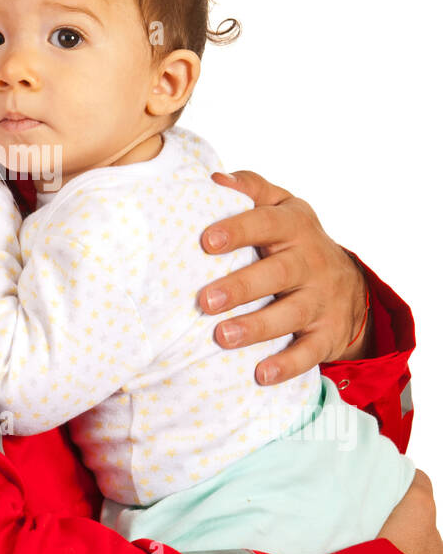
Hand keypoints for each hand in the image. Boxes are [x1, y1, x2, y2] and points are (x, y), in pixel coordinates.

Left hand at [198, 169, 369, 384]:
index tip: (206, 241)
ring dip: (257, 327)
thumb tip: (213, 180)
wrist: (348, 284)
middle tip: (205, 301)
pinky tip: (262, 374)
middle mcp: (311, 261)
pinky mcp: (328, 334)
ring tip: (222, 337)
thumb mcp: (280, 207)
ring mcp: (322, 299)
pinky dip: (288, 365)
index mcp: (294, 225)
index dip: (238, 230)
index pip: (267, 223)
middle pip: (278, 272)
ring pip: (292, 314)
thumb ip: (251, 190)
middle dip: (241, 287)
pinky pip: (310, 352)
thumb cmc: (294, 241)